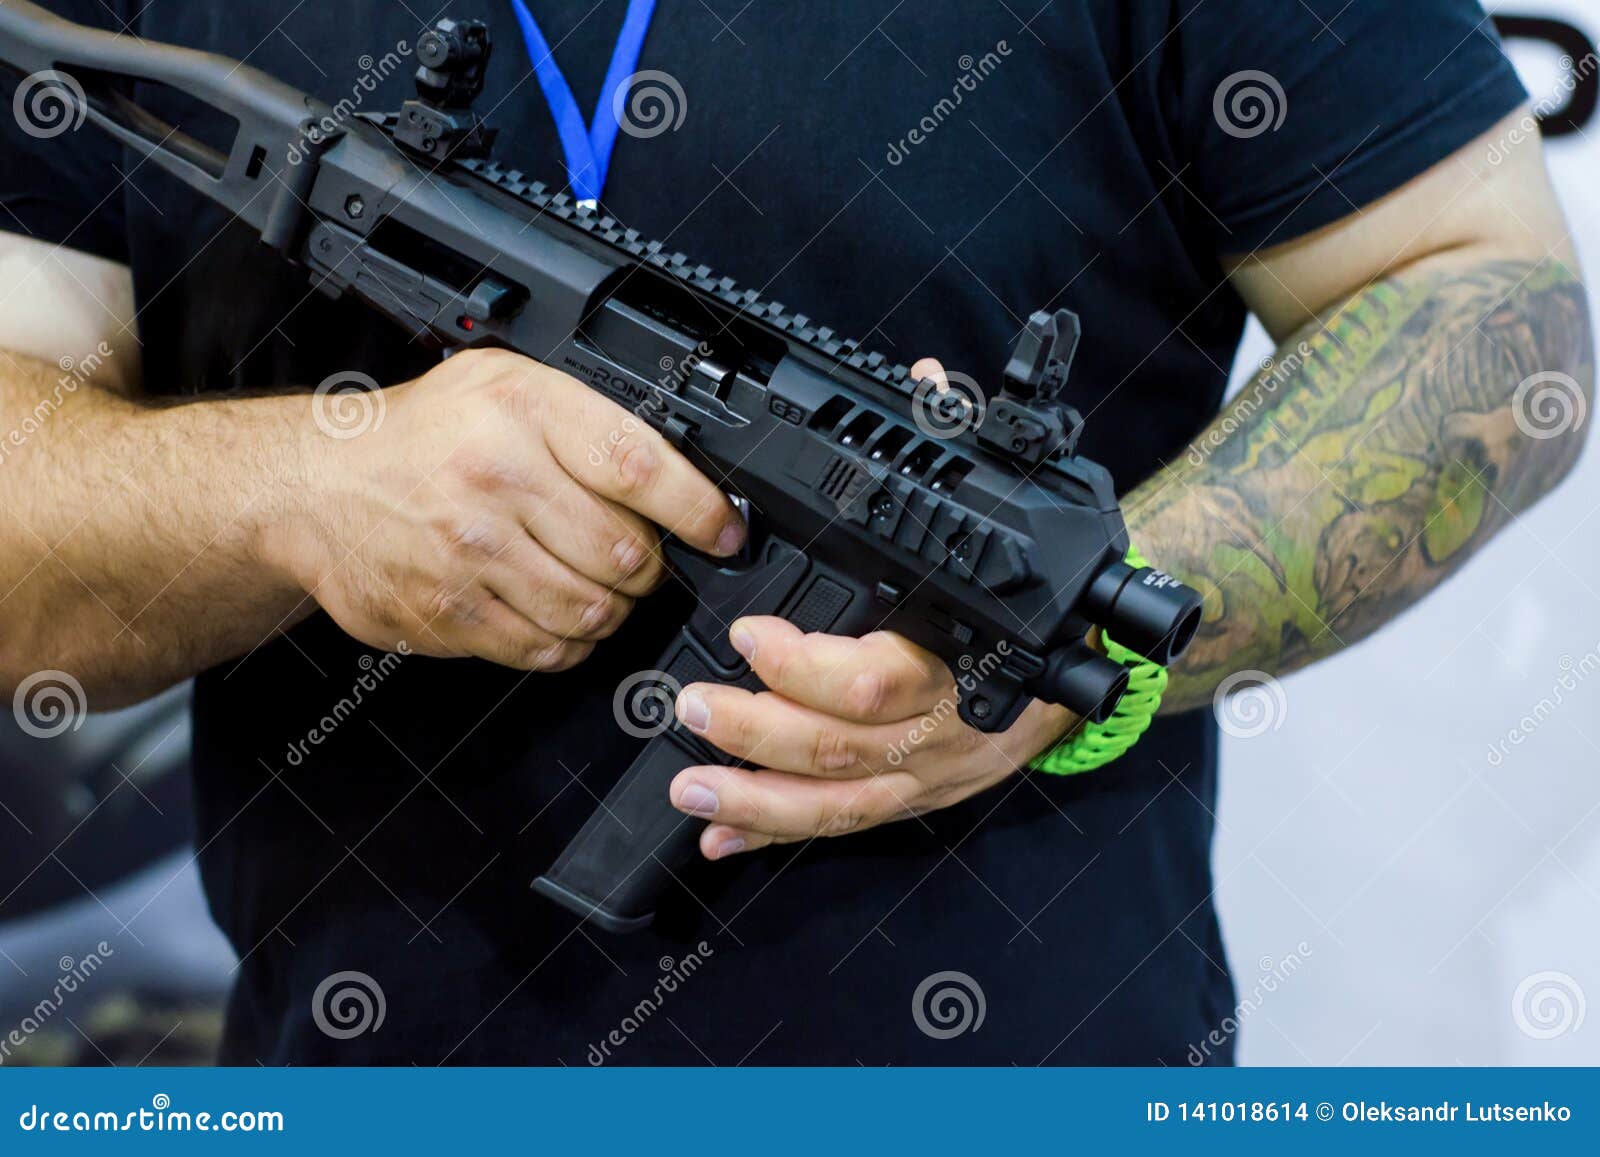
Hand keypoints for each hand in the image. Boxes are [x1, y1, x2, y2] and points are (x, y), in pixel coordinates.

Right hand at [268, 348, 743, 669]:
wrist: (315, 485)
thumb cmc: (422, 435)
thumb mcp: (506, 385)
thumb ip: (588, 421)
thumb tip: (681, 476)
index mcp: (522, 411)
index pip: (639, 468)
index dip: (699, 510)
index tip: (724, 532)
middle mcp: (495, 480)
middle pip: (626, 555)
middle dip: (649, 568)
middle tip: (639, 560)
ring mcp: (469, 554)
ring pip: (592, 612)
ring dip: (611, 611)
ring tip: (596, 588)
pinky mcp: (447, 613)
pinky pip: (543, 650)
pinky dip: (567, 643)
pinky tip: (554, 614)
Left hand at [667, 616, 1078, 858]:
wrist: (1065, 685)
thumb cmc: (1009, 632)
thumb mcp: (963, 598)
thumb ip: (895, 594)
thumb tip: (799, 595)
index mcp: (948, 671)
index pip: (872, 681)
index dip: (800, 666)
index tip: (747, 635)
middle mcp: (932, 736)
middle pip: (837, 747)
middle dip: (753, 732)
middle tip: (692, 708)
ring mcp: (919, 781)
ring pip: (832, 803)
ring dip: (752, 798)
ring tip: (692, 787)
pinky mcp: (908, 807)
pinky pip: (838, 828)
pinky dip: (774, 836)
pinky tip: (723, 837)